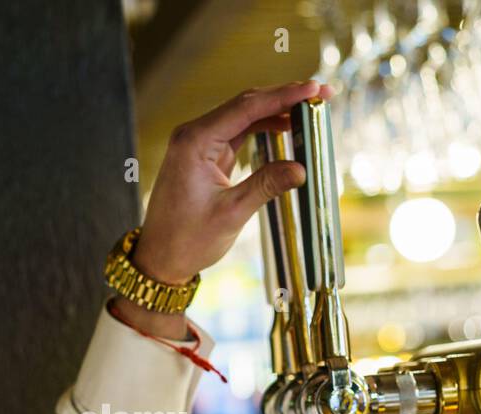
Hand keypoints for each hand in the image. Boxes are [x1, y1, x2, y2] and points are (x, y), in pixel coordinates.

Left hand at [111, 78, 334, 339]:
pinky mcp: (204, 155)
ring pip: (243, 116)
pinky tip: (286, 129)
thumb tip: (301, 169)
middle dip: (283, 98)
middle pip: (245, 105)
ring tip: (309, 110)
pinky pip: (237, 133)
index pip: (246, 108)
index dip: (283, 96)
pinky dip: (262, 128)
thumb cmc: (187, 239)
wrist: (160, 258)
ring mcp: (198, 143)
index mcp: (195, 141)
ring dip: (275, 111)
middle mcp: (194, 135)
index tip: (313, 88)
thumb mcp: (232, 213)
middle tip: (320, 94)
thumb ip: (266, 185)